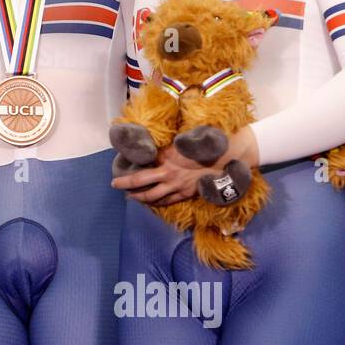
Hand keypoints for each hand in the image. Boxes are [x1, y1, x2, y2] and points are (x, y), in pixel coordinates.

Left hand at [111, 126, 259, 206]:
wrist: (230, 155)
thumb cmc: (206, 143)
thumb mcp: (183, 141)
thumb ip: (167, 147)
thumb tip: (154, 149)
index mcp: (167, 159)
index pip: (142, 166)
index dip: (129, 168)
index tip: (119, 168)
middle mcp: (170, 174)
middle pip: (140, 182)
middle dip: (125, 184)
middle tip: (115, 185)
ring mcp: (178, 186)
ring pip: (152, 197)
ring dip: (138, 197)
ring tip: (130, 196)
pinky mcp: (187, 194)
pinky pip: (167, 201)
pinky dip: (156, 202)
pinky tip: (150, 202)